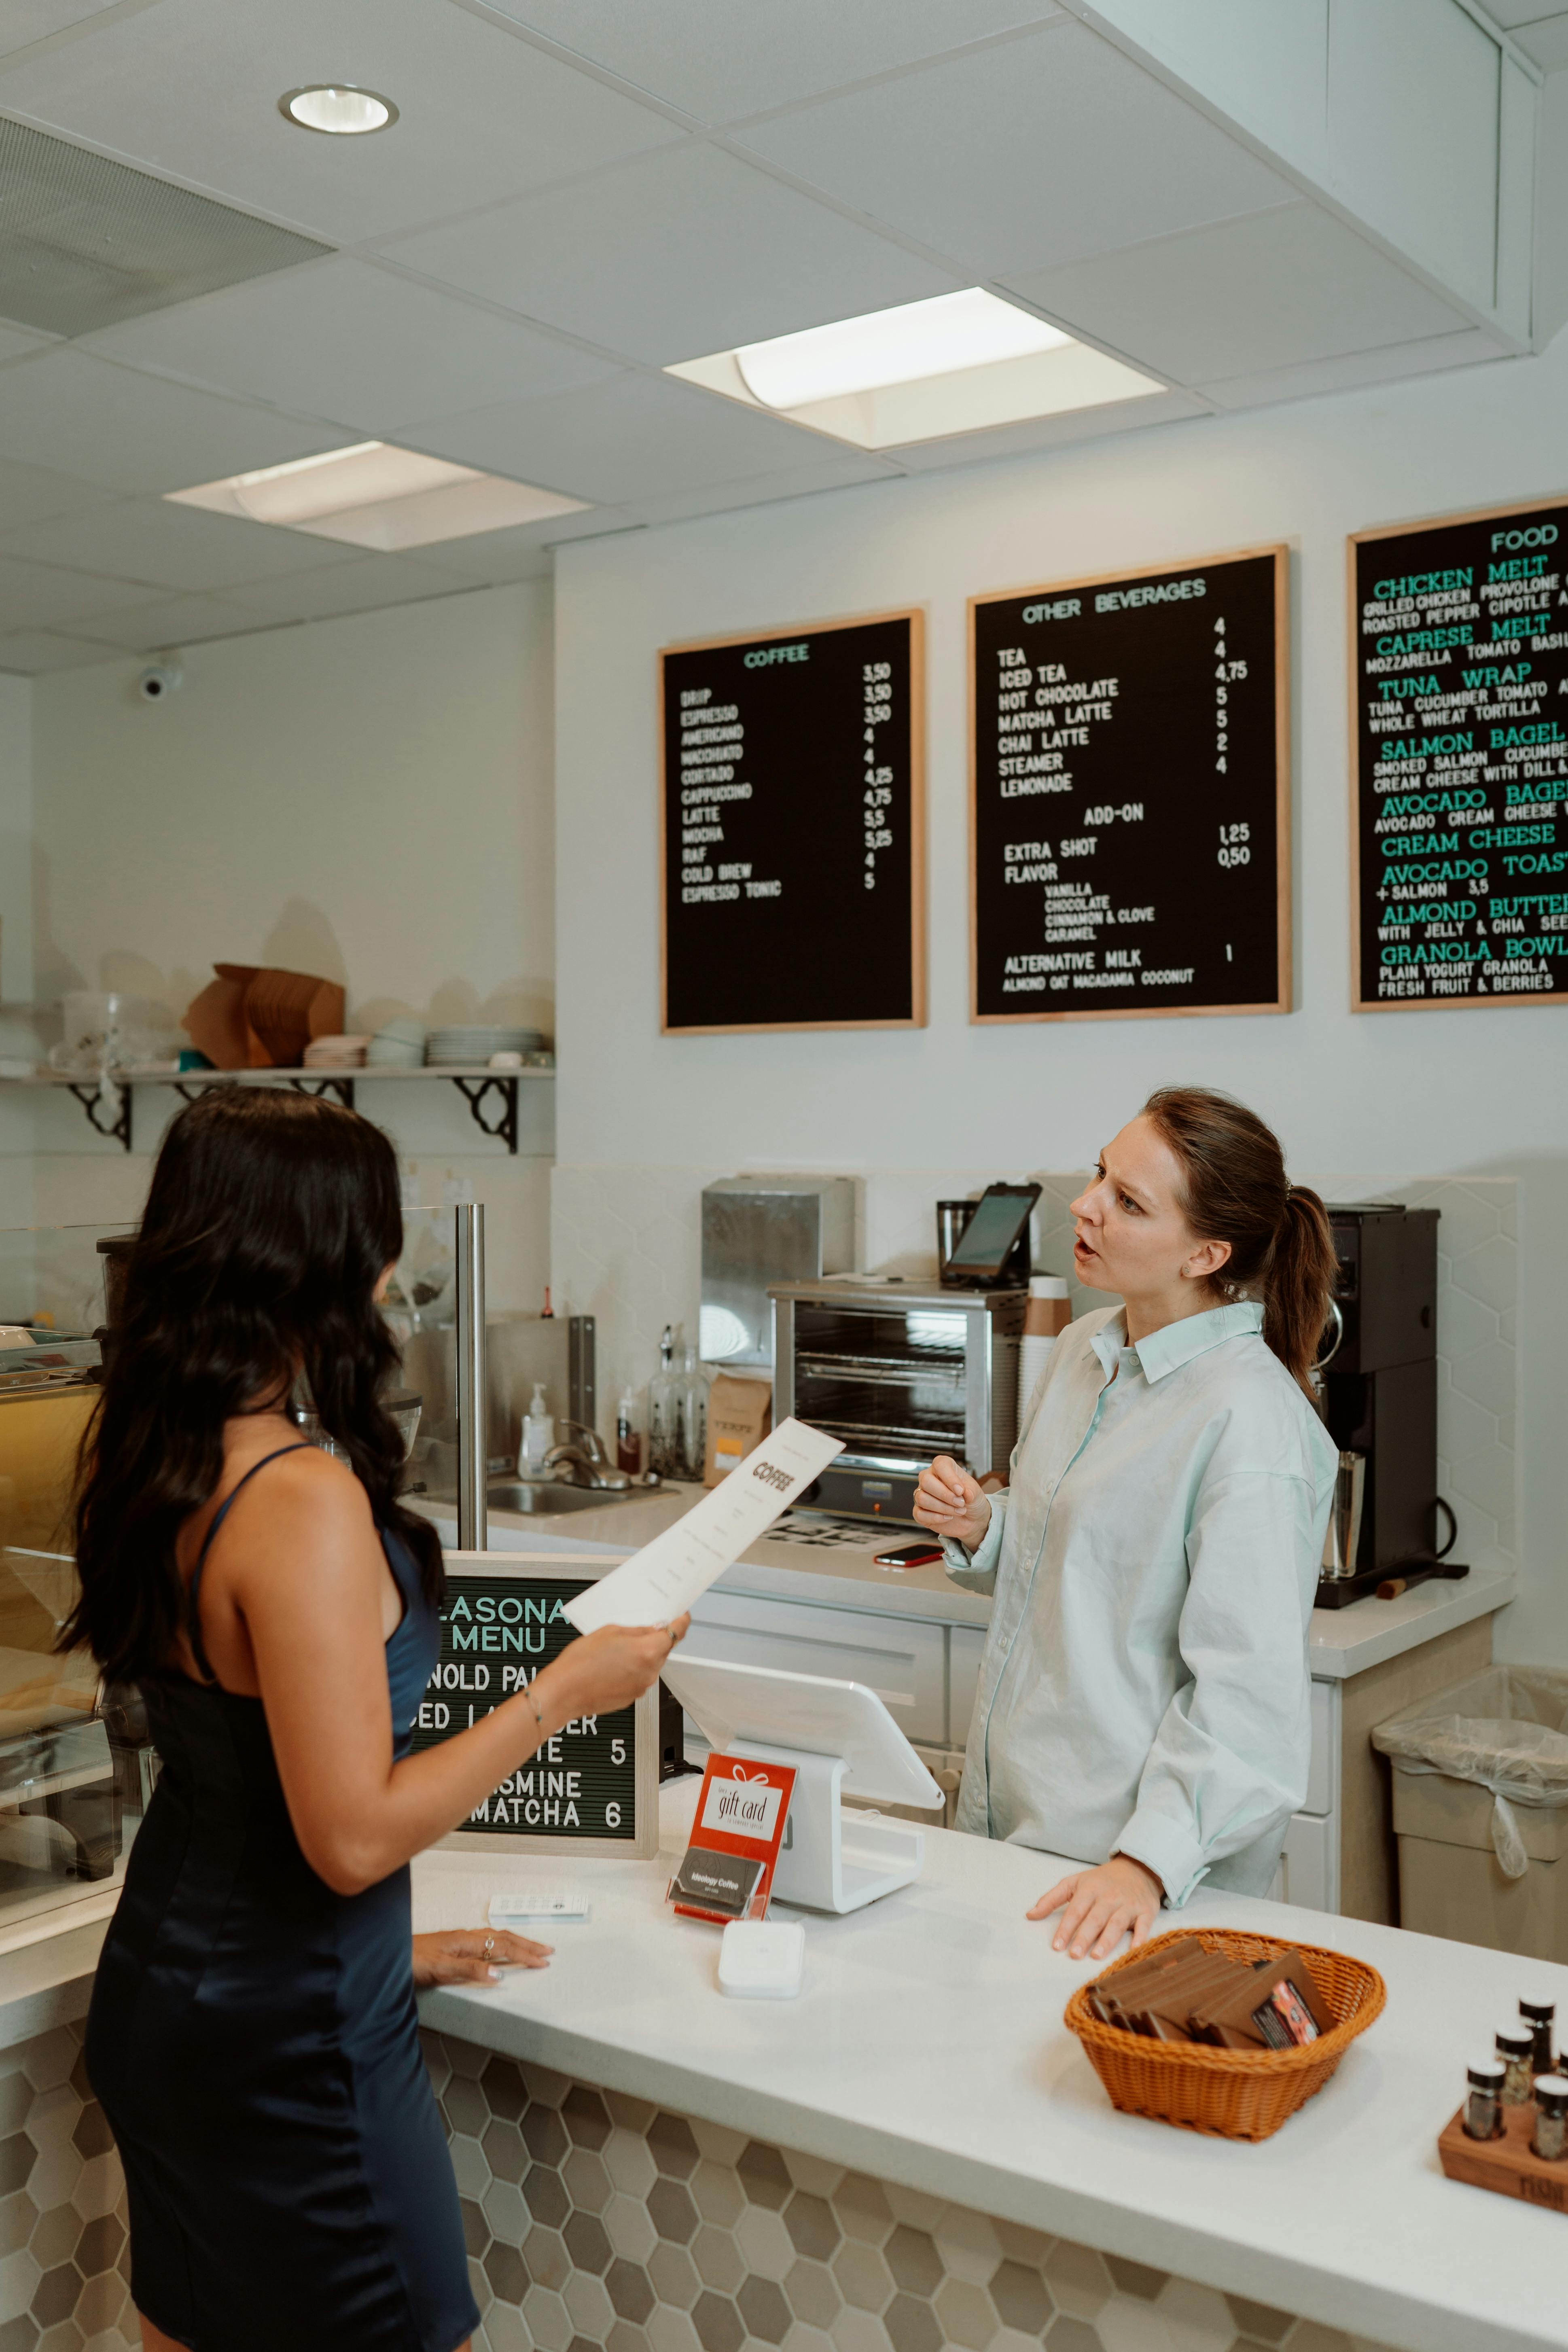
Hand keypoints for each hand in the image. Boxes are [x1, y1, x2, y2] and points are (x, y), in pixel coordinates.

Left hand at [412, 1928, 551, 1986]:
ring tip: (530, 1948)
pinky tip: (498, 1952)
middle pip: (503, 1938)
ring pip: (495, 1938)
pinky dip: (499, 1946)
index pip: (503, 1946)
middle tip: (546, 1951)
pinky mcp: (452, 1947)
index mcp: (466, 1941)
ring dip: (515, 1943)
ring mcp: (459, 1941)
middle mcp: (465, 1938)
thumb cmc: (409, 1958)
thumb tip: (498, 1974)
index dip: (524, 1954)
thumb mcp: (440, 1967)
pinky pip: (485, 1942)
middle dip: (527, 1945)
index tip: (542, 1962)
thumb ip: (469, 1970)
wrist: (388, 1952)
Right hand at [537, 1614, 689, 1730]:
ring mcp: (642, 1686)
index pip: (677, 1632)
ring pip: (651, 1663)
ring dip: (641, 1655)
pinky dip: (632, 1669)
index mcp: (648, 1651)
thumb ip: (638, 1629)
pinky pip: (640, 1677)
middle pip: (663, 1648)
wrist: (564, 1692)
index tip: (680, 1615)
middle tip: (637, 1629)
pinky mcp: (633, 1697)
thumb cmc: (581, 1663)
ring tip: (616, 1650)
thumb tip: (652, 1628)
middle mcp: (650, 1672)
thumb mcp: (610, 1631)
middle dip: (654, 1638)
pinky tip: (613, 1665)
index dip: (680, 1620)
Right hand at [912, 1455, 991, 1550]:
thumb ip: (971, 1491)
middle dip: (945, 1495)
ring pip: (922, 1498)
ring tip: (958, 1511)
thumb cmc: (970, 1500)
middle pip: (926, 1481)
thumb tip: (965, 1494)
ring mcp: (922, 1494)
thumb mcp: (975, 1493)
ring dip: (943, 1508)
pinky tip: (948, 1517)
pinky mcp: (919, 1511)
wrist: (971, 1519)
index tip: (960, 1491)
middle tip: (960, 1503)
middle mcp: (930, 1478)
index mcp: (943, 1467)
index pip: (940, 1465)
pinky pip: (919, 1514)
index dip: (950, 1478)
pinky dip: (936, 1518)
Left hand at [1027, 1854, 1163, 1960]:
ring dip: (1107, 1940)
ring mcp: (1128, 1904)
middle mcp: (1109, 1896)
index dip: (1066, 1928)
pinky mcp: (1146, 1911)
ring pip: (1117, 1923)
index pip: (1075, 1910)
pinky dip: (1140, 1937)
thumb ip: (1051, 1899)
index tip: (1056, 1946)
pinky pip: (1144, 1926)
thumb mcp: (1074, 1883)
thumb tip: (1029, 1915)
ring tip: (1096, 1955)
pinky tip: (1133, 1950)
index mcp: (1090, 1889)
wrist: (1137, 1868)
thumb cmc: (1101, 1880)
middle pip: (1095, 1918)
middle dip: (1084, 1937)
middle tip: (1074, 1955)